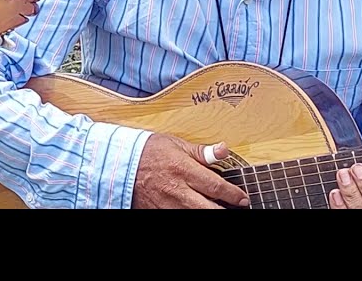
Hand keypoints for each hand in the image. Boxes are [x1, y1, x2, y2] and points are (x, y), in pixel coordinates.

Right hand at [130, 134, 249, 208]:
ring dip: (209, 212)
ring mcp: (167, 205)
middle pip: (209, 209)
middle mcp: (177, 190)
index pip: (216, 187)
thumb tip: (223, 150)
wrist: (118, 164)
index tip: (243, 198)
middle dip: (225, 211)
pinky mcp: (158, 212)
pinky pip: (178, 216)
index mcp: (183, 170)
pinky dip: (189, 213)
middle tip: (235, 209)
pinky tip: (195, 209)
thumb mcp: (175, 144)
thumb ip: (201, 152)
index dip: (234, 195)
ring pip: (195, 215)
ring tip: (215, 208)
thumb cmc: (147, 152)